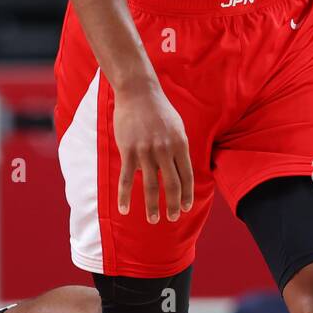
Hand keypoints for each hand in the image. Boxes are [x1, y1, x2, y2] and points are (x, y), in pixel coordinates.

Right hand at [112, 83, 194, 222]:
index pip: (187, 176)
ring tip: (154, 220)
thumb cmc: (159, 110)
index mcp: (180, 144)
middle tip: (172, 218)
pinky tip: (124, 209)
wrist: (138, 92)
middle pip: (172, 185)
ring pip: (151, 185)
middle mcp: (165, 150)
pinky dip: (125, 196)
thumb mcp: (177, 127)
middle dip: (173, 205)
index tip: (186, 208)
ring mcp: (146, 151)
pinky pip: (127, 178)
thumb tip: (178, 170)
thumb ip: (178, 149)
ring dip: (152, 206)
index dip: (187, 194)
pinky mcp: (129, 150)